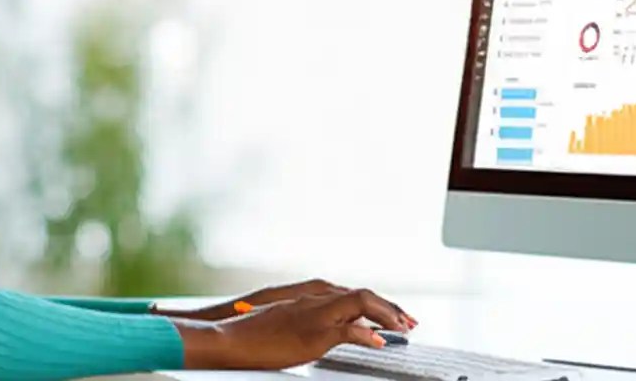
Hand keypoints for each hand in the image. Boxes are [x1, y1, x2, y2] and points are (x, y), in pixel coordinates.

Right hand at [156, 278, 416, 326]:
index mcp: (309, 294)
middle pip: (363, 294)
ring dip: (387, 314)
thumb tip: (329, 330)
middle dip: (390, 307)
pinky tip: (379, 342)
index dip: (376, 303)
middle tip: (409, 321)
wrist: (226, 337)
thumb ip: (308, 320)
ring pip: (362, 302)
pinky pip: (348, 329)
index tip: (392, 315)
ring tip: (403, 327)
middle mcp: (315, 297)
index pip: (352, 293)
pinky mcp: (312, 333)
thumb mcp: (284, 322)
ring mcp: (315, 313)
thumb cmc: (250, 333)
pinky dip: (367, 334)